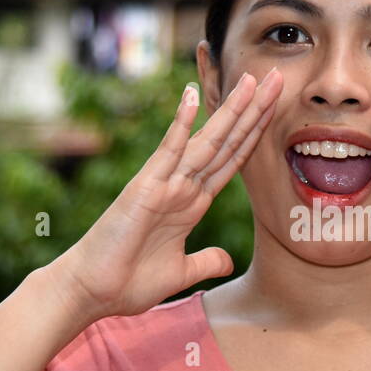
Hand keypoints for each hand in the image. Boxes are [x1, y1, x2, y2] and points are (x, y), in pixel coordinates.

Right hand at [50, 68, 282, 321]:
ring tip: (252, 79)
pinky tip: (191, 96)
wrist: (92, 292)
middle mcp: (181, 186)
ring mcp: (164, 184)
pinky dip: (180, 124)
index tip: (277, 108)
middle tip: (278, 78)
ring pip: (206, 141)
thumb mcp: (181, 273)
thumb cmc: (128, 282)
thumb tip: (228, 261)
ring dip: (230, 111)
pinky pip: (167, 151)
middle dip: (254, 112)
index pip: (232, 161)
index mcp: (192, 203)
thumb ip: (206, 262)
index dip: (256, 134)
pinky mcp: (144, 188)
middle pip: (226, 142)